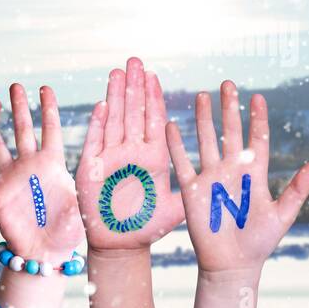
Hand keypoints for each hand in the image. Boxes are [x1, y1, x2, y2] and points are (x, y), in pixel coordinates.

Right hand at [0, 84, 83, 262]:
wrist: (45, 253)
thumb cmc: (67, 232)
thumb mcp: (77, 206)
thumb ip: (74, 190)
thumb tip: (84, 175)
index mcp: (52, 165)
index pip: (51, 130)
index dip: (48, 109)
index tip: (44, 87)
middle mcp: (29, 167)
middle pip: (23, 130)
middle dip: (19, 108)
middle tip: (13, 86)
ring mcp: (10, 180)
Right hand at [75, 58, 183, 251]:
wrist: (120, 246)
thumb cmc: (148, 228)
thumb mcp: (177, 209)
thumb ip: (192, 192)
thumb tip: (217, 179)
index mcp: (152, 157)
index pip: (154, 120)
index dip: (153, 97)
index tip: (154, 74)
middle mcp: (131, 153)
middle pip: (132, 114)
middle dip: (134, 87)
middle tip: (135, 61)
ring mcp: (110, 159)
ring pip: (114, 121)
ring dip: (115, 97)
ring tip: (117, 73)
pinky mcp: (91, 170)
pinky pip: (95, 142)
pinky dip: (98, 125)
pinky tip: (103, 105)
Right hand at [165, 81, 308, 272]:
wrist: (231, 264)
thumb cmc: (259, 242)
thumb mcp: (282, 215)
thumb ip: (297, 190)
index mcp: (255, 173)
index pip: (257, 139)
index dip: (257, 118)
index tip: (257, 97)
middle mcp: (232, 170)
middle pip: (230, 132)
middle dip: (229, 108)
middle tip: (227, 84)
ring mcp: (212, 178)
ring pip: (206, 140)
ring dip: (203, 119)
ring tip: (202, 96)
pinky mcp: (193, 190)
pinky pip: (183, 163)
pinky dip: (176, 146)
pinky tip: (172, 126)